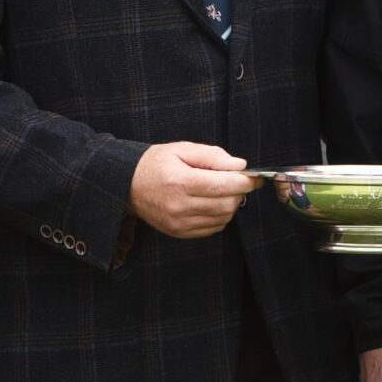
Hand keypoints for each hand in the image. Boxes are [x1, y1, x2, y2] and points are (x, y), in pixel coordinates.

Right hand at [127, 141, 256, 238]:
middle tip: (237, 182)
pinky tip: (212, 203)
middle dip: (239, 193)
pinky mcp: (179, 232)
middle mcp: (178, 205)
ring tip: (221, 191)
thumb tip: (240, 166)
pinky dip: (220, 217)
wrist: (126, 185)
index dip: (245, 182)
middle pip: (226, 205)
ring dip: (230, 205)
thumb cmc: (155, 164)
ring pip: (222, 218)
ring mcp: (178, 223)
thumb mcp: (181, 149)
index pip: (223, 185)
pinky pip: (212, 228)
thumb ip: (212, 155)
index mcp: (179, 181)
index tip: (255, 177)